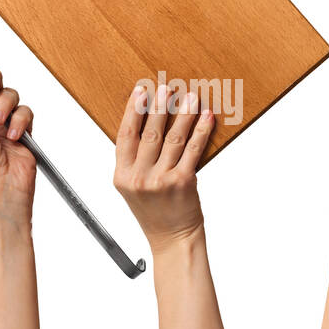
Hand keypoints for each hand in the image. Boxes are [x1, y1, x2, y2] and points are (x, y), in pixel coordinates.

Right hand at [113, 83, 213, 251]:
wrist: (172, 240)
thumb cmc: (155, 214)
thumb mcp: (133, 189)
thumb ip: (135, 161)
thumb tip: (145, 124)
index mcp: (123, 176)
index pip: (125, 135)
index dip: (133, 110)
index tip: (140, 91)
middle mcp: (139, 177)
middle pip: (150, 132)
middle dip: (159, 106)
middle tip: (166, 87)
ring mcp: (161, 180)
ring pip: (173, 137)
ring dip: (183, 113)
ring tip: (190, 97)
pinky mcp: (183, 182)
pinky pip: (193, 149)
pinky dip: (201, 130)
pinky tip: (206, 117)